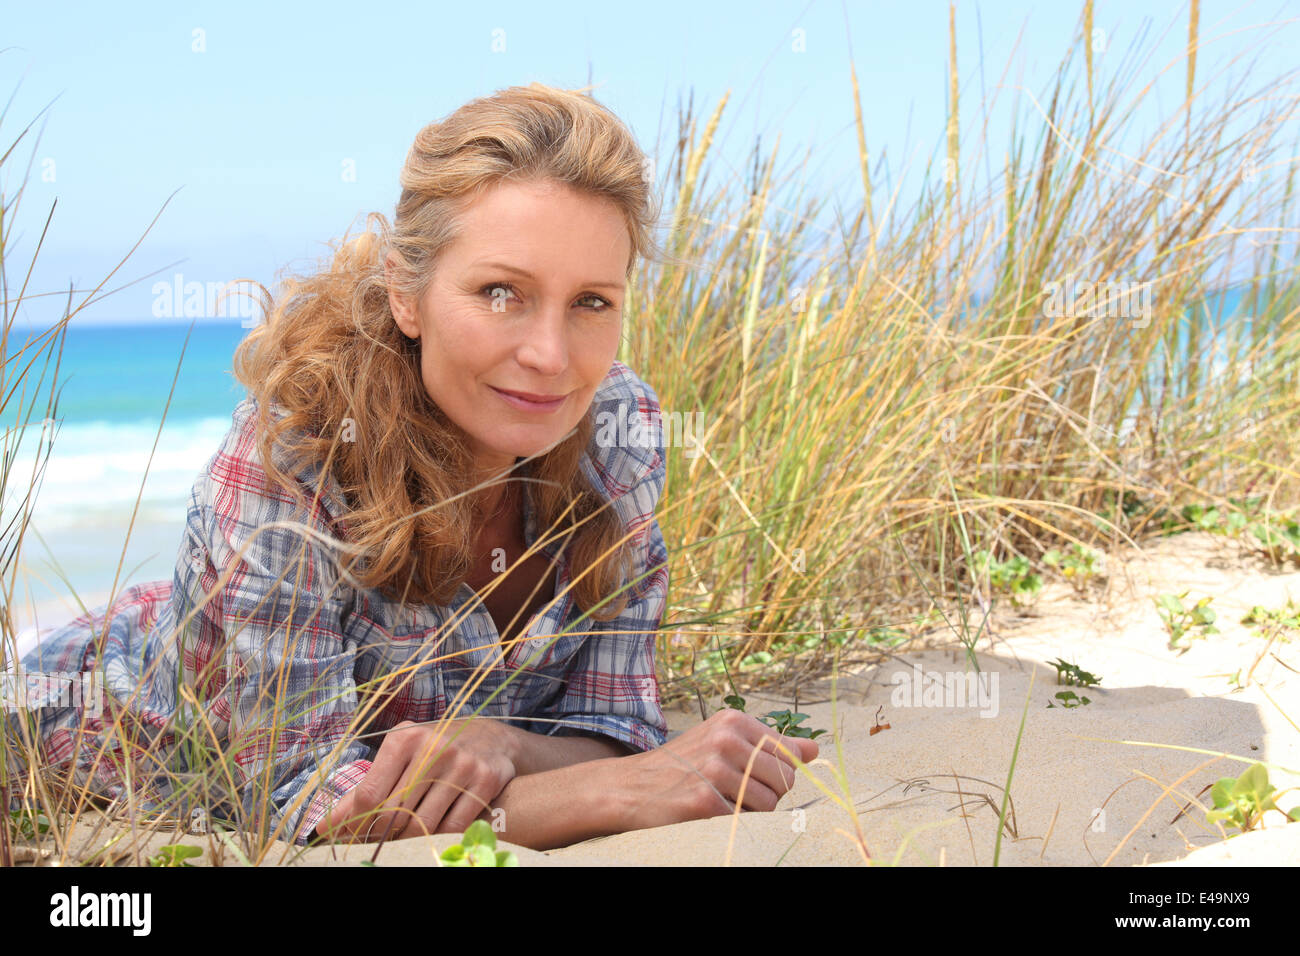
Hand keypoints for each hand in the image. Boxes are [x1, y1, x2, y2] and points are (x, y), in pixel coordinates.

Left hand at [316, 717, 517, 841]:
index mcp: (404, 738)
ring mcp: (462, 764)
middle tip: (379, 840)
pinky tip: (434, 828)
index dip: (355, 823)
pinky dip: (439, 835)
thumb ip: (364, 790)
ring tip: (406, 834)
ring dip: (410, 837)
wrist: (491, 738)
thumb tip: (324, 829)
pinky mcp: (485, 780)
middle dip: (381, 834)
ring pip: (423, 824)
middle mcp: (434, 747)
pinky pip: (452, 826)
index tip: (350, 837)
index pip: (370, 795)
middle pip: (394, 813)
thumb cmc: (433, 749)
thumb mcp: (398, 758)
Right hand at [604, 708, 818, 831]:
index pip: (789, 754)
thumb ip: (768, 745)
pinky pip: (745, 822)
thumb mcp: (722, 742)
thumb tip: (814, 749)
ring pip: (770, 804)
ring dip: (751, 812)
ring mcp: (715, 770)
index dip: (777, 774)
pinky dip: (733, 824)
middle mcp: (726, 740)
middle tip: (735, 793)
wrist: (629, 787)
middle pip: (785, 779)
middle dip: (768, 794)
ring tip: (722, 803)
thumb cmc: (682, 765)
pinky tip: (709, 814)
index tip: (753, 777)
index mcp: (733, 721)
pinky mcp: (705, 803)